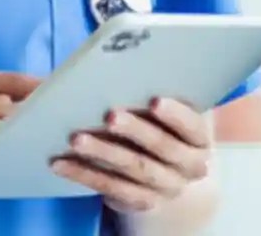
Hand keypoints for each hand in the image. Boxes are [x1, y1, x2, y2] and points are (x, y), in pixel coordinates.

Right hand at [0, 71, 40, 223]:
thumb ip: (11, 117)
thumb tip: (54, 110)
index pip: (14, 80)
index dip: (40, 89)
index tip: (68, 98)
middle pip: (8, 106)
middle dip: (30, 124)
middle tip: (52, 137)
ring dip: (13, 145)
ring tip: (29, 157)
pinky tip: (2, 166)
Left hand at [49, 97, 212, 213]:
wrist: (169, 172)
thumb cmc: (163, 126)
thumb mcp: (169, 110)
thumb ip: (157, 90)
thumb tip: (129, 58)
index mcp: (199, 139)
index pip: (193, 127)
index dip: (176, 115)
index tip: (154, 100)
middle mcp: (189, 166)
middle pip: (162, 147)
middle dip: (136, 131)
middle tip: (110, 116)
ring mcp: (165, 187)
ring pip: (133, 168)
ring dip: (103, 152)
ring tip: (76, 139)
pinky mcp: (141, 201)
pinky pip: (110, 188)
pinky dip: (84, 174)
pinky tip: (60, 163)